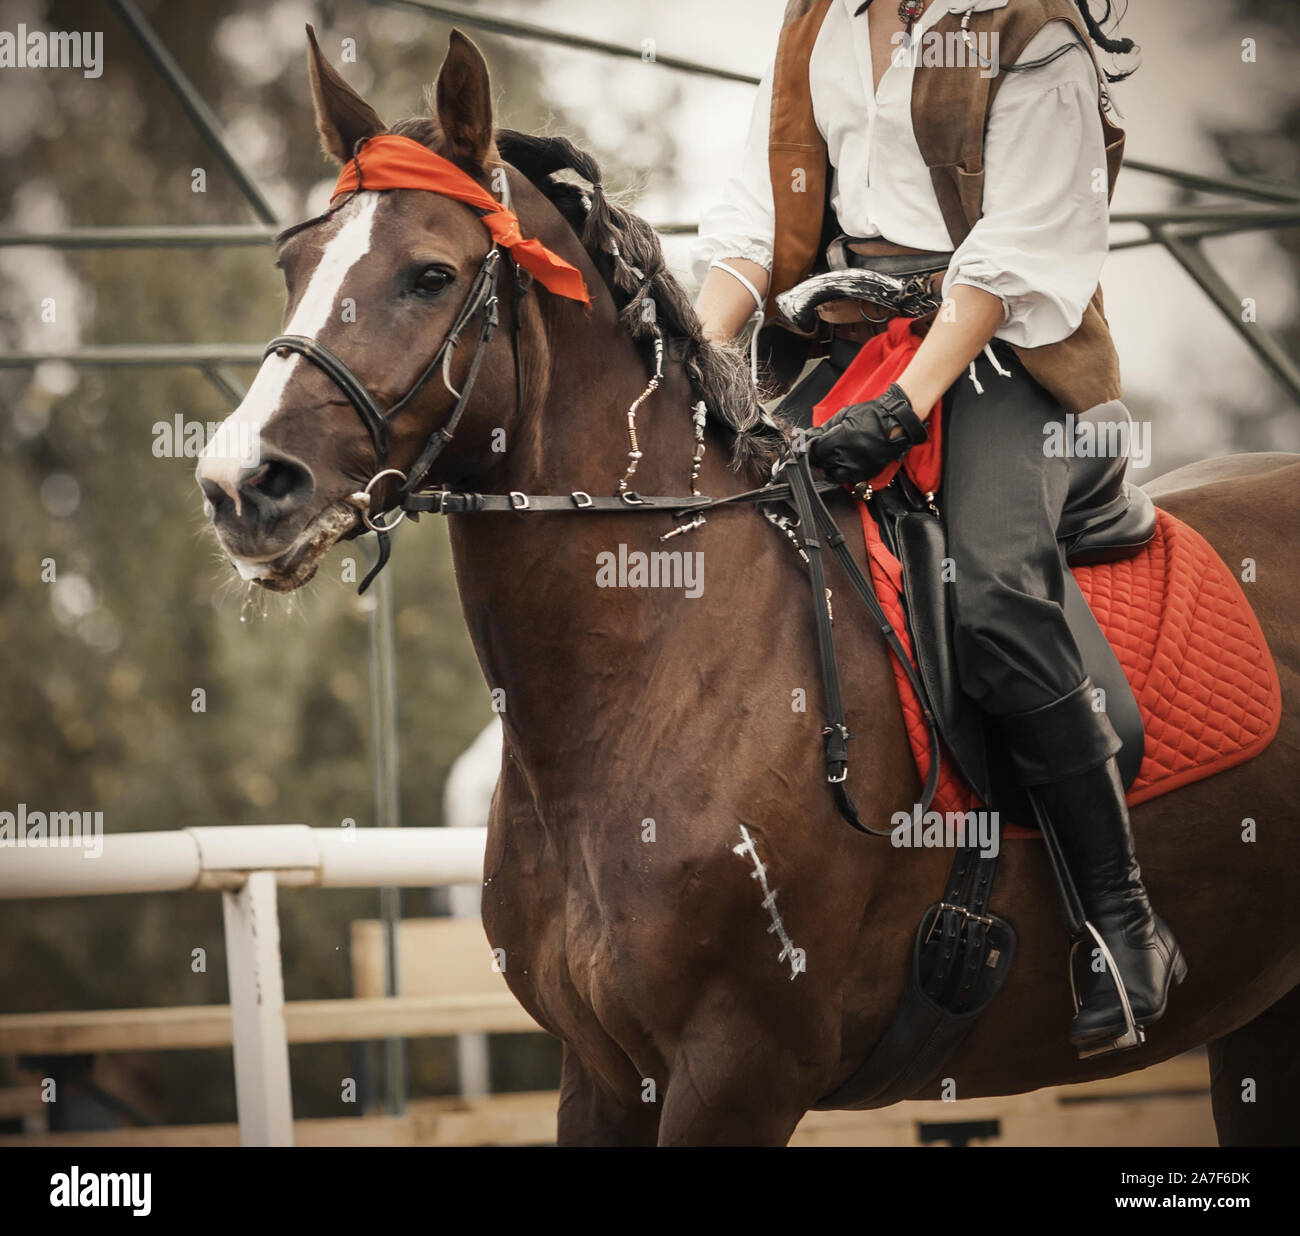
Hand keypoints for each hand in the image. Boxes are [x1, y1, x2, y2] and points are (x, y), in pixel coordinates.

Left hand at [807, 383, 926, 483]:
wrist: (897, 422)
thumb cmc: (873, 415)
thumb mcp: (844, 415)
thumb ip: (826, 428)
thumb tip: (811, 437)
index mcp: (841, 440)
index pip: (815, 452)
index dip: (811, 448)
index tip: (811, 445)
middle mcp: (848, 457)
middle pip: (822, 464)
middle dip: (819, 457)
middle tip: (822, 449)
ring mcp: (857, 468)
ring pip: (833, 475)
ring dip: (829, 467)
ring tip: (834, 457)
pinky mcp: (866, 473)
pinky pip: (848, 479)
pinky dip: (843, 473)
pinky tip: (845, 463)